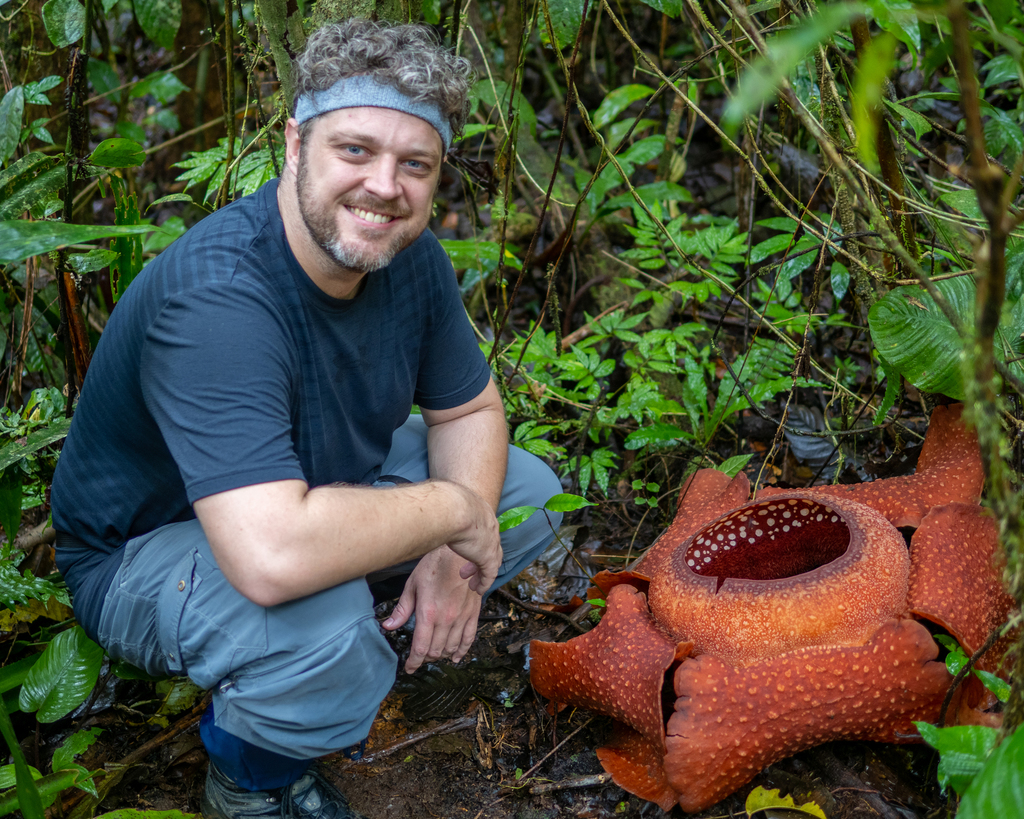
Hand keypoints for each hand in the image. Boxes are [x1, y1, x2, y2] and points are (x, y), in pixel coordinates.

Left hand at [381, 546, 483, 672]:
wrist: (459, 554)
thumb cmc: (434, 566)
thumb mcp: (412, 585)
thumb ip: (402, 610)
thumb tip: (388, 626)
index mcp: (428, 613)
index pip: (421, 648)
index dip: (414, 662)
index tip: (409, 668)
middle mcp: (446, 619)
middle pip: (436, 651)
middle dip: (426, 658)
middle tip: (419, 657)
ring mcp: (461, 617)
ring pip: (451, 647)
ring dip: (442, 655)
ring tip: (434, 655)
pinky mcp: (473, 613)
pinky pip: (469, 638)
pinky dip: (462, 650)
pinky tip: (456, 656)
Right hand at [441, 482, 502, 594]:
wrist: (453, 508)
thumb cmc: (443, 503)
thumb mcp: (446, 504)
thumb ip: (441, 509)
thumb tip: (427, 508)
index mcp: (481, 510)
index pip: (484, 528)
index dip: (476, 540)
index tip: (468, 547)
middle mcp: (490, 525)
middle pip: (490, 545)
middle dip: (480, 557)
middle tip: (469, 567)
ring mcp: (491, 542)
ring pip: (491, 561)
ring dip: (480, 572)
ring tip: (470, 582)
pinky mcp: (488, 557)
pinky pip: (489, 574)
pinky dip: (483, 583)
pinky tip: (476, 589)